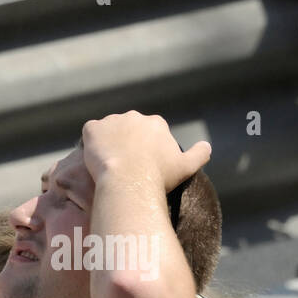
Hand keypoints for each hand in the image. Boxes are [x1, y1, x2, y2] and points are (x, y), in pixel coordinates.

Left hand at [81, 112, 210, 189]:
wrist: (129, 181)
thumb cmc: (159, 177)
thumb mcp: (186, 167)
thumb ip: (199, 154)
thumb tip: (208, 146)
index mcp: (156, 123)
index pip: (150, 132)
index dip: (146, 148)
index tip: (143, 164)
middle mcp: (134, 116)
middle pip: (129, 129)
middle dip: (127, 143)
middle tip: (124, 166)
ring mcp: (112, 121)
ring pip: (109, 131)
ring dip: (108, 143)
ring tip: (108, 165)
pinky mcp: (93, 128)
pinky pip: (90, 133)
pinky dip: (90, 143)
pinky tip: (93, 159)